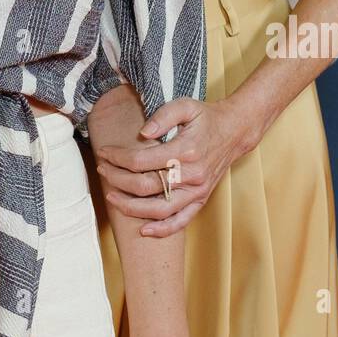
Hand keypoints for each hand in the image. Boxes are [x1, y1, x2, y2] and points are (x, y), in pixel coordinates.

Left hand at [94, 96, 249, 235]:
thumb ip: (163, 116)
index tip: (105, 153)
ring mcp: (197, 191)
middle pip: (145, 186)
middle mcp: (191, 174)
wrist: (235, 131)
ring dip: (131, 207)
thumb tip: (142, 133)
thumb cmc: (206, 117)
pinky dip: (163, 229)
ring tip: (112, 198)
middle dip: (118, 180)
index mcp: (185, 150)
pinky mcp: (201, 199)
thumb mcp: (185, 106)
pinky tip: (144, 230)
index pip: (141, 161)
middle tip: (102, 172)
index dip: (118, 158)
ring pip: (159, 209)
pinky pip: (181, 221)